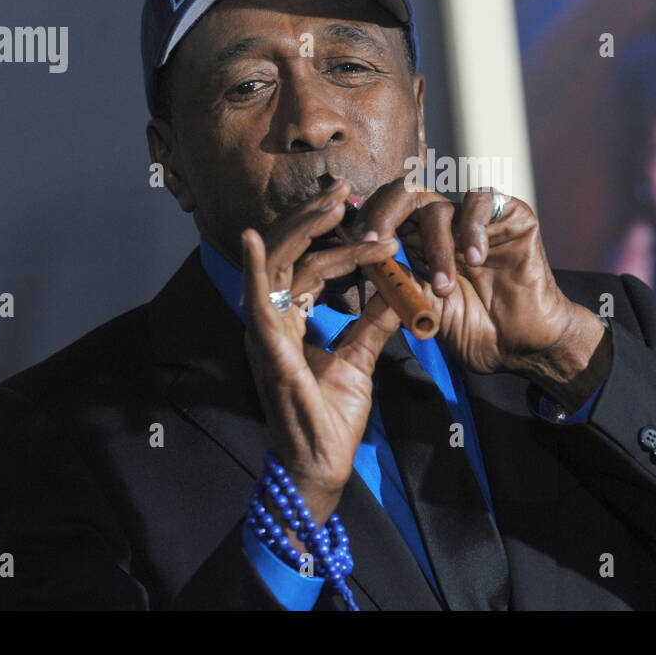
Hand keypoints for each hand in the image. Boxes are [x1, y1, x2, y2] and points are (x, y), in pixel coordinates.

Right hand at [240, 177, 401, 532]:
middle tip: (342, 189)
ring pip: (280, 266)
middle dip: (313, 218)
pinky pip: (258, 303)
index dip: (329, 234)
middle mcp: (271, 320)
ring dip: (304, 231)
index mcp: (289, 319)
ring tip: (331, 203)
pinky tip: (254, 239)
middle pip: (288, 254)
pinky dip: (254, 269)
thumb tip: (401, 290)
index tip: (356, 208)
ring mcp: (265, 333)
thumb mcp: (359, 360)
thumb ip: (374, 323)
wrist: (320, 465)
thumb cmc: (331, 418)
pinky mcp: (267, 349)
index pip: (307, 263)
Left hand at [350, 179, 610, 408]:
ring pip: (441, 206)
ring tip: (445, 287)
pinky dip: (472, 229)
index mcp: (420, 242)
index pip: (387, 213)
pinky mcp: (509, 215)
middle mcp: (446, 224)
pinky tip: (475, 258)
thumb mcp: (427, 308)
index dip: (368, 220)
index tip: (356, 243)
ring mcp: (476, 219)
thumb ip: (401, 282)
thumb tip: (366, 259)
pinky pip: (482, 203)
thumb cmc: (475, 329)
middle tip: (376, 240)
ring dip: (436, 247)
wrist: (522, 345)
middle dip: (384, 212)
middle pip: (405, 193)